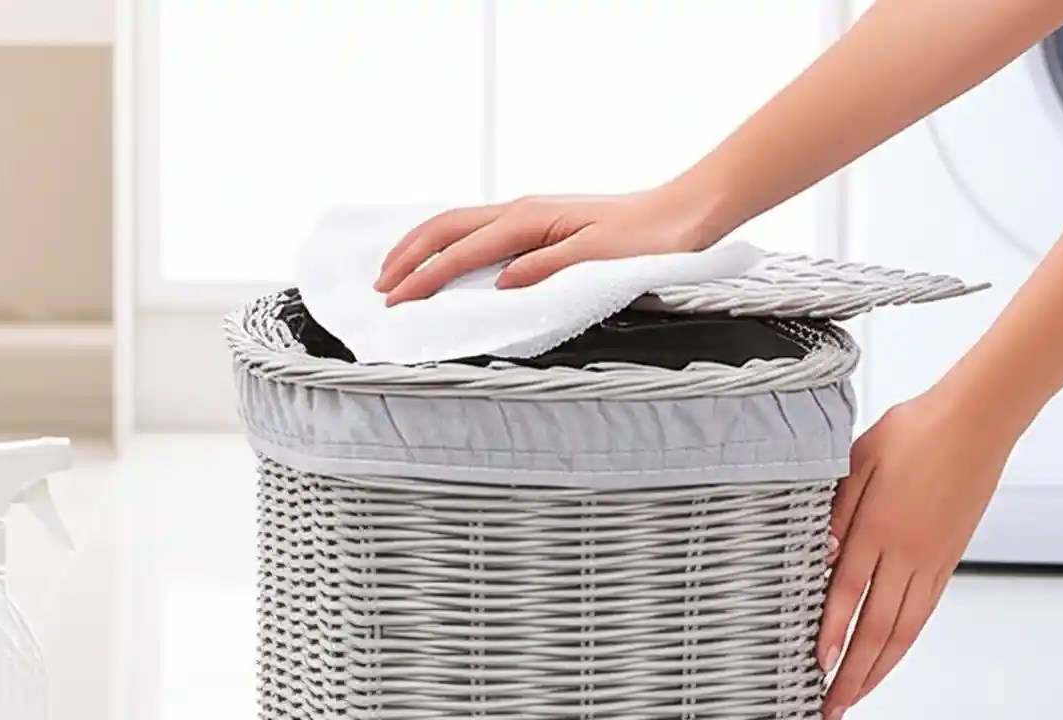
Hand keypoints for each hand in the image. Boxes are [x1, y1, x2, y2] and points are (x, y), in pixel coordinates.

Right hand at [375, 184, 728, 305]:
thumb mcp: (597, 257)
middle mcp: (523, 211)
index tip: (396, 301)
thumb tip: (498, 284)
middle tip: (380, 286)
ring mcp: (531, 214)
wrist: (683, 213)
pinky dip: (451, 243)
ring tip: (397, 269)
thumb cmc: (649, 238)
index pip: (461, 251)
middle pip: (446, 227)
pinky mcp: (542, 222)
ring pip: (460, 223)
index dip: (424, 278)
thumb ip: (545, 269)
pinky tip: (448, 257)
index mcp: (529, 219)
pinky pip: (481, 229)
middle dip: (408, 256)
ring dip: (424, 245)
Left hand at [817, 388, 1016, 718]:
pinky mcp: (948, 557)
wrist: (974, 421)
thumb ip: (836, 508)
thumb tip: (821, 554)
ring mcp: (932, 558)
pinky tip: (892, 654)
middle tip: (832, 703)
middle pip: (878, 626)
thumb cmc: (914, 430)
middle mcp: (907, 550)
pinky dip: (905, 641)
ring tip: (857, 693)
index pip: (848, 593)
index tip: (816, 665)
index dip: (831, 633)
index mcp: (877, 525)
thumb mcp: (858, 458)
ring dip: (879, 667)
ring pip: (905, 628)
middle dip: (853, 671)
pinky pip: (924, 610)